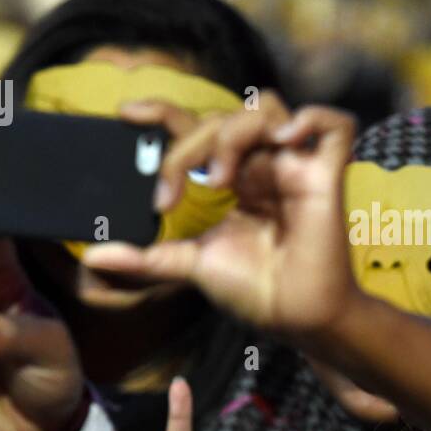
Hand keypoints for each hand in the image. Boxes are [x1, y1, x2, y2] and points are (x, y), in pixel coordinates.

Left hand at [82, 92, 363, 337]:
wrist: (296, 320)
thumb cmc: (255, 291)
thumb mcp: (191, 266)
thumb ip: (147, 257)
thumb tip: (95, 256)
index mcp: (234, 179)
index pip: (198, 127)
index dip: (165, 112)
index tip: (127, 115)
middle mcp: (263, 165)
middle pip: (223, 118)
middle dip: (188, 147)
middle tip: (171, 195)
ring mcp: (296, 166)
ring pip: (266, 109)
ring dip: (234, 133)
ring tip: (221, 179)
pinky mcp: (328, 176)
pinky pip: (335, 126)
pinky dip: (311, 118)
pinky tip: (287, 138)